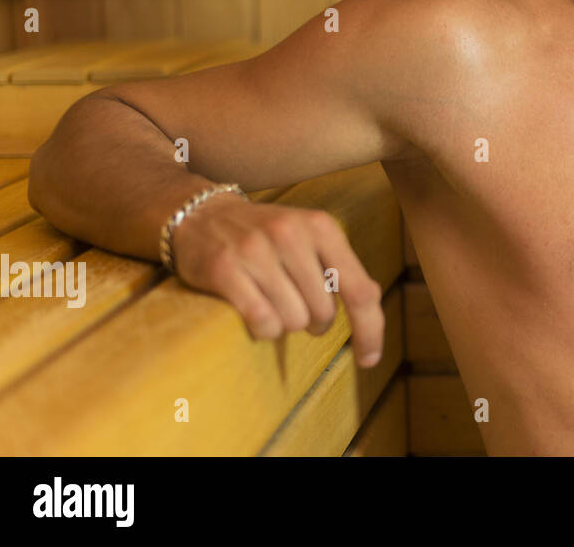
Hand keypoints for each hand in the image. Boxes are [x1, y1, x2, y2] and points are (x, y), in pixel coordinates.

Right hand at [171, 193, 384, 365]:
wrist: (202, 215)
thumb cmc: (267, 236)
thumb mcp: (310, 238)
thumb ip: (340, 267)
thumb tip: (371, 305)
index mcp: (322, 227)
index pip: (360, 290)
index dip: (370, 329)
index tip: (370, 359)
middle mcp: (291, 233)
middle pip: (324, 313)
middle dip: (313, 321)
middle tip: (295, 303)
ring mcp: (256, 250)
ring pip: (293, 321)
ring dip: (284, 324)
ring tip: (270, 301)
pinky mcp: (225, 268)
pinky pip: (262, 322)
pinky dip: (262, 329)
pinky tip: (253, 312)